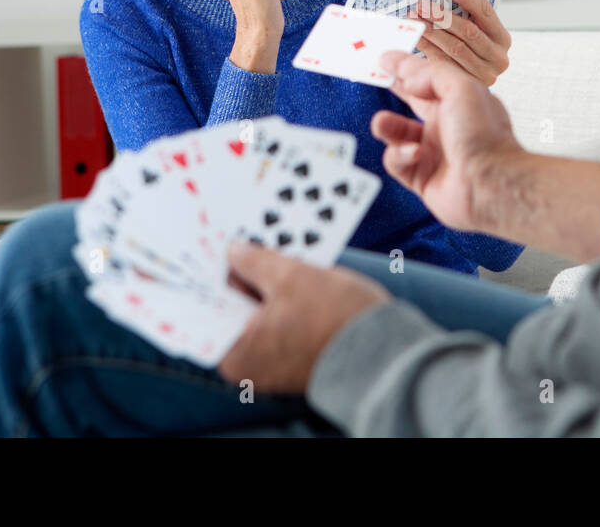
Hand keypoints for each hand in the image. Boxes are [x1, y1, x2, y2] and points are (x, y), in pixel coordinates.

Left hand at [216, 241, 390, 394]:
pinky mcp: (299, 357)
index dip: (215, 268)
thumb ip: (254, 260)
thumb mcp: (290, 276)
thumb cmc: (335, 318)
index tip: (215, 241)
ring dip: (271, 279)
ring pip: (263, 309)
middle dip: (247, 269)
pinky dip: (289, 296)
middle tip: (248, 233)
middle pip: (238, 304)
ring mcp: (275, 364)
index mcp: (234, 353)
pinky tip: (299, 266)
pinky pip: (284, 319)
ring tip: (278, 242)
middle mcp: (249, 365)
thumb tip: (234, 250)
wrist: (387, 350)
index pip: (212, 302)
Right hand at [370, 50, 522, 231]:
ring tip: (382, 123)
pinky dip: (400, 155)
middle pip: (412, 103)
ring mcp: (434, 152)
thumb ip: (431, 74)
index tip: (384, 59)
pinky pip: (398, 162)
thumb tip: (408, 77)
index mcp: (459, 103)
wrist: (490, 183)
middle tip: (373, 82)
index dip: (406, 68)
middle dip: (392, 92)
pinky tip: (415, 154)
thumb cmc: (484, 137)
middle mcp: (447, 126)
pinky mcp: (422, 178)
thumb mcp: (461, 88)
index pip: (428, 79)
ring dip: (386, 126)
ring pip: (397, 134)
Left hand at [406, 0, 510, 86]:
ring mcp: (484, 74)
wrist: (471, 88)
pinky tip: (416, 37)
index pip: (485, 11)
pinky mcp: (466, 85)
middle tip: (421, 4)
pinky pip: (443, 63)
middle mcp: (497, 57)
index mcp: (502, 38)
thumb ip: (466, 17)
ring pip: (454, 48)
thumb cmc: (471, 51)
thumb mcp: (477, 33)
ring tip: (414, 18)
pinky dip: (427, 48)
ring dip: (431, 31)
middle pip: (467, 31)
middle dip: (441, 15)